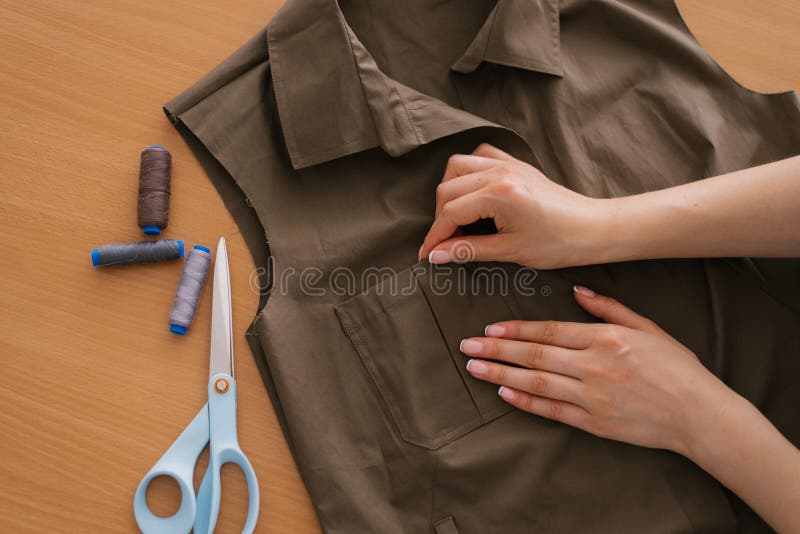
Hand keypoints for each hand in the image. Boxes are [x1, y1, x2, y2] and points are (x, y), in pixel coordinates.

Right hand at [418, 143, 611, 268]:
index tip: (426, 255)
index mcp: (499, 193)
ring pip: (458, 166)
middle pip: (448, 189)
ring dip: (450, 192)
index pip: (450, 212)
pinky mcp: (516, 163)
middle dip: (441, 218)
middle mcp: (500, 171)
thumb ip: (469, 250)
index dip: (435, 236)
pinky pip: (480, 155)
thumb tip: (436, 255)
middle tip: (444, 243)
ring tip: (457, 218)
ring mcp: (508, 163)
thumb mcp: (510, 251)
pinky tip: (473, 192)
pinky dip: (468, 171)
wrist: (593, 228)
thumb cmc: (558, 243)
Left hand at [459, 285, 737, 454]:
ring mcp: (592, 395)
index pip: (549, 331)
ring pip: (537, 381)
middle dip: (497, 349)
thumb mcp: (646, 327)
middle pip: (534, 355)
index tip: (489, 327)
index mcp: (604, 338)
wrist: (698, 413)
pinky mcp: (594, 422)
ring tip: (474, 368)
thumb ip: (609, 308)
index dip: (516, 328)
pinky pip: (552, 410)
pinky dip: (527, 401)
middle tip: (467, 346)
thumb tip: (578, 290)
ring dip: (501, 373)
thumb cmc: (676, 367)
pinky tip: (504, 392)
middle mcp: (593, 365)